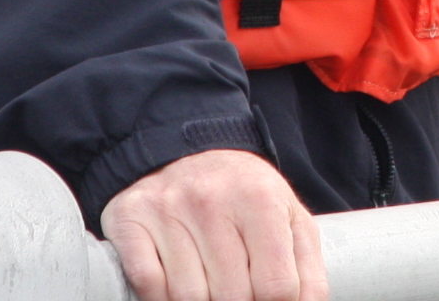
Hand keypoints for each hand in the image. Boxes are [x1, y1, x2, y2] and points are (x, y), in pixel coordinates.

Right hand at [101, 149, 323, 300]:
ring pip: (187, 297)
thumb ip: (308, 271)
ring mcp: (167, 208)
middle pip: (232, 297)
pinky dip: (160, 296)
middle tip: (236, 289)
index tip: (266, 297)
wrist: (186, 152)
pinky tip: (175, 279)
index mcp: (260, 199)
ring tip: (209, 282)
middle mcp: (210, 200)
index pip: (276, 287)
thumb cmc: (245, 197)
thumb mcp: (289, 220)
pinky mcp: (130, 218)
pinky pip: (147, 284)